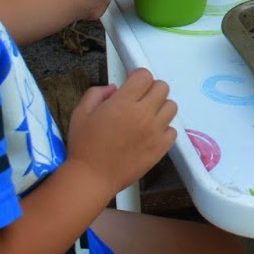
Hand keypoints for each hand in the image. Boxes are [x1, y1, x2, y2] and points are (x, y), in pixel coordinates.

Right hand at [66, 68, 177, 194]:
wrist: (92, 178)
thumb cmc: (83, 145)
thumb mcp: (80, 113)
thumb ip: (97, 93)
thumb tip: (115, 88)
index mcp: (123, 103)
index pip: (145, 76)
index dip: (138, 77)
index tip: (131, 85)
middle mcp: (143, 114)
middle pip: (162, 88)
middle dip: (150, 90)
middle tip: (138, 100)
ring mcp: (155, 131)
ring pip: (171, 106)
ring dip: (160, 108)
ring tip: (146, 117)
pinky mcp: (161, 148)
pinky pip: (173, 130)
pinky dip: (164, 129)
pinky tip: (150, 134)